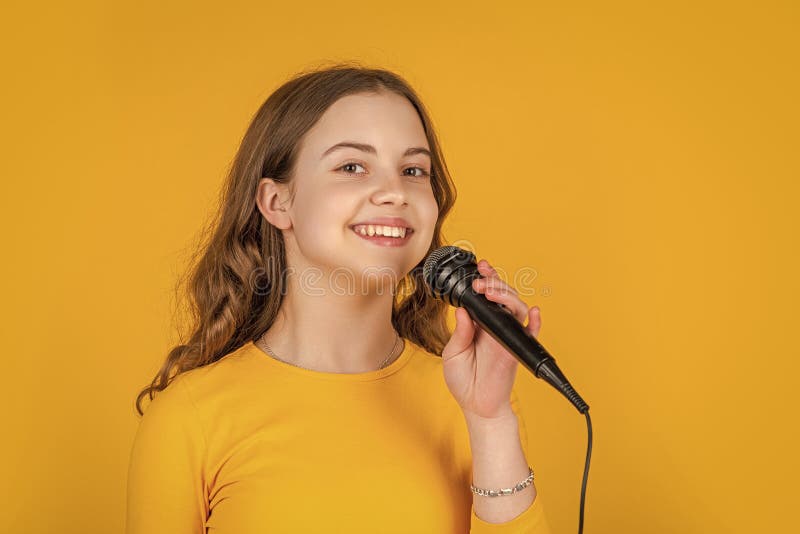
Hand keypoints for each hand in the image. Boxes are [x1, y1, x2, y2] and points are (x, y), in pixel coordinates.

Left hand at [441, 259, 541, 419]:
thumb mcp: (453, 353)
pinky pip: (531, 332)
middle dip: (494, 282)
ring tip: (491, 291)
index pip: (484, 296)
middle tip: (481, 281)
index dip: (484, 280)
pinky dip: (535, 321)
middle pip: (502, 296)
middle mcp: (494, 326)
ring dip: (507, 295)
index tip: (479, 268)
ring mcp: (507, 336)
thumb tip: (462, 310)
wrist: (476, 405)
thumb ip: (460, 332)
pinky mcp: (516, 349)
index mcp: (478, 324)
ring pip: (516, 308)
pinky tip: (533, 312)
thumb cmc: (463, 380)